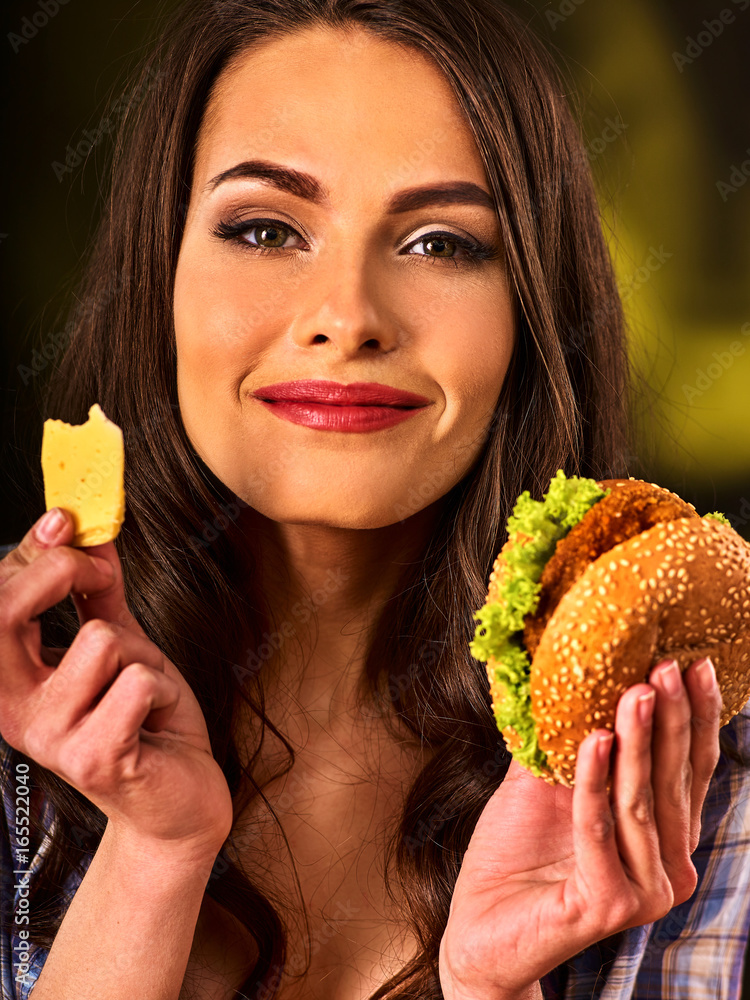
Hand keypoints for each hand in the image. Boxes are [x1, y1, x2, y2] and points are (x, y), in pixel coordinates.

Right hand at [0, 508, 233, 856]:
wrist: (179, 799)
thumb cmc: (147, 721)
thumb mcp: (122, 644)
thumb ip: (98, 593)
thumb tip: (87, 531)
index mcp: (10, 677)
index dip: (33, 550)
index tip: (67, 522)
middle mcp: (13, 709)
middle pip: (6, 610)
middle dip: (64, 571)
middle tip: (102, 582)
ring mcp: (50, 737)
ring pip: (99, 639)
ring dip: (138, 655)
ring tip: (140, 693)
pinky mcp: (94, 758)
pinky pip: (137, 681)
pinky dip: (159, 689)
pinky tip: (153, 721)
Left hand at [439, 656, 721, 999]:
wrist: (479, 926)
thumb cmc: (514, 855)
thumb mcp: (542, 783)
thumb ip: (563, 738)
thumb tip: (568, 671)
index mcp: (661, 835)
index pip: (688, 769)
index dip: (696, 717)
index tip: (693, 664)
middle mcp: (666, 865)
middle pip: (673, 780)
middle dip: (672, 718)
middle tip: (666, 666)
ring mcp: (644, 890)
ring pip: (640, 802)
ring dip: (638, 743)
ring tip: (634, 692)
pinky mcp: (612, 905)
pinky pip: (601, 830)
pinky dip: (593, 784)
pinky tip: (593, 741)